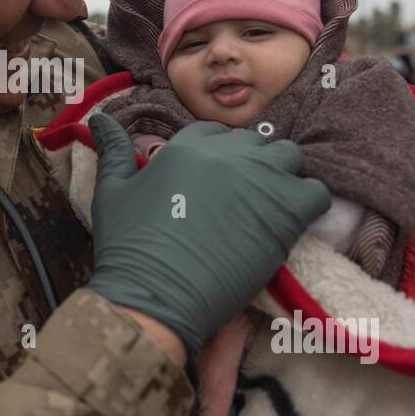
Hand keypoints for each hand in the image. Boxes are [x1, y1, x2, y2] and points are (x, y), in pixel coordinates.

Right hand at [85, 113, 329, 356]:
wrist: (155, 295)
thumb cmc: (129, 248)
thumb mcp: (112, 192)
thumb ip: (113, 150)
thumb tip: (99, 119)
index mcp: (186, 146)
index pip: (215, 134)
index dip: (217, 157)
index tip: (213, 184)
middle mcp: (227, 154)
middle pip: (255, 144)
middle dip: (250, 166)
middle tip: (240, 201)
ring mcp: (259, 180)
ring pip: (289, 159)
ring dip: (281, 178)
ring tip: (267, 208)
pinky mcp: (285, 212)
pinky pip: (315, 193)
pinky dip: (307, 205)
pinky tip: (287, 226)